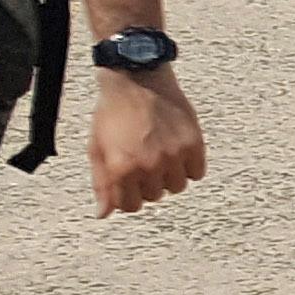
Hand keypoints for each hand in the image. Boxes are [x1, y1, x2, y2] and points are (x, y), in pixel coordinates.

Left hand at [85, 71, 201, 217]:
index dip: (128, 196)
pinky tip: (177, 151)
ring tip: (161, 155)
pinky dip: (189, 167)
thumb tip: (104, 214)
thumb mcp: (97, 149)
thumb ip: (101, 184)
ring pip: (177, 186)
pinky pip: (197, 172)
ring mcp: (173, 155)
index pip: (130, 206)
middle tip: (143, 160)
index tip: (129, 183)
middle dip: (147, 183)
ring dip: (169, 176)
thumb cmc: (112, 113)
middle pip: (155, 196)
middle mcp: (148, 166)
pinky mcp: (193, 144)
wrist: (136, 80)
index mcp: (120, 169)